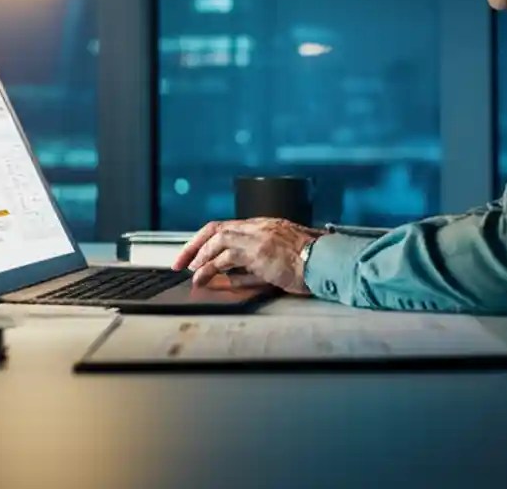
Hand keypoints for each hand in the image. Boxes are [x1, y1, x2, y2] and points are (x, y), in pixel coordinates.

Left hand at [171, 218, 324, 294]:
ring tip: (191, 272)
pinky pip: (223, 259)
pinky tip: (202, 279)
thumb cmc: (309, 264)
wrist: (326, 262)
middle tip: (180, 262)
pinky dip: (209, 269)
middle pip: (215, 229)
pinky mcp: (257, 251)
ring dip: (199, 258)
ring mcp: (257, 237)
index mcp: (263, 226)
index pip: (226, 227)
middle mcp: (258, 227)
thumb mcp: (277, 262)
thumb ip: (251, 267)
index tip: (193, 254)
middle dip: (193, 245)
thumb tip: (227, 279)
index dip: (206, 240)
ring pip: (216, 241)